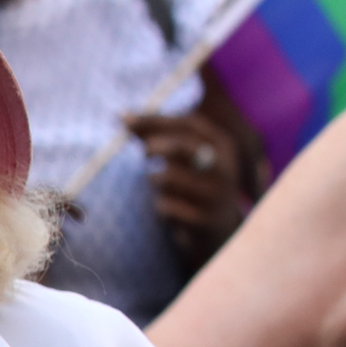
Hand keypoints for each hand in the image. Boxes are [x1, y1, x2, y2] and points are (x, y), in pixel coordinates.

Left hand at [127, 110, 249, 259]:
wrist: (220, 230)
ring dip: (156, 179)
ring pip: (171, 178)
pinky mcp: (204, 220)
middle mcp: (224, 167)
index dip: (155, 119)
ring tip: (159, 183)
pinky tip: (167, 209)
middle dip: (157, 145)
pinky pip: (167, 207)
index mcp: (221, 145)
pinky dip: (161, 206)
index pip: (188, 123)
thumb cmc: (194, 184)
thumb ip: (155, 136)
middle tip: (143, 151)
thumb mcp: (182, 158)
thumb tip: (121, 116)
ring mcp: (216, 195)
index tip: (123, 119)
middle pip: (184, 147)